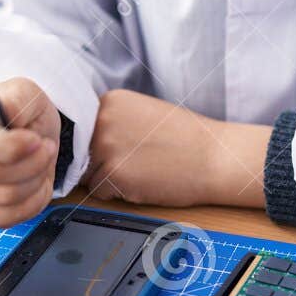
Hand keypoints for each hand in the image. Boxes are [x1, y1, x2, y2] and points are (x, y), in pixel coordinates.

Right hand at [0, 77, 59, 226]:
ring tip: (41, 163)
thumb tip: (3, 111)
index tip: (36, 140)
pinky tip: (34, 185)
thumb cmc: (22, 113)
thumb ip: (14, 99)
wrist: (27, 134)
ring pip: (1, 197)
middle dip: (31, 164)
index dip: (10, 146)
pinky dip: (28, 204)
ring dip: (34, 182)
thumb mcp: (25, 93)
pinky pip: (1, 218)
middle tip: (46, 148)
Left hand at [87, 89, 267, 208]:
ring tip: (141, 171)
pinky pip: (99, 192)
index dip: (99, 144)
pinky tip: (141, 183)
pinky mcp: (113, 174)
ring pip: (88, 174)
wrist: (213, 157)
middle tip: (135, 162)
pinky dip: (116, 194)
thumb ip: (114, 121)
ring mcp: (106, 146)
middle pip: (83, 152)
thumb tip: (88, 140)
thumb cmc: (185, 137)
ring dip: (109, 179)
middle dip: (102, 162)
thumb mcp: (143, 112)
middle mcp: (102, 120)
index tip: (120, 149)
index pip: (84, 129)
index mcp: (110, 101)